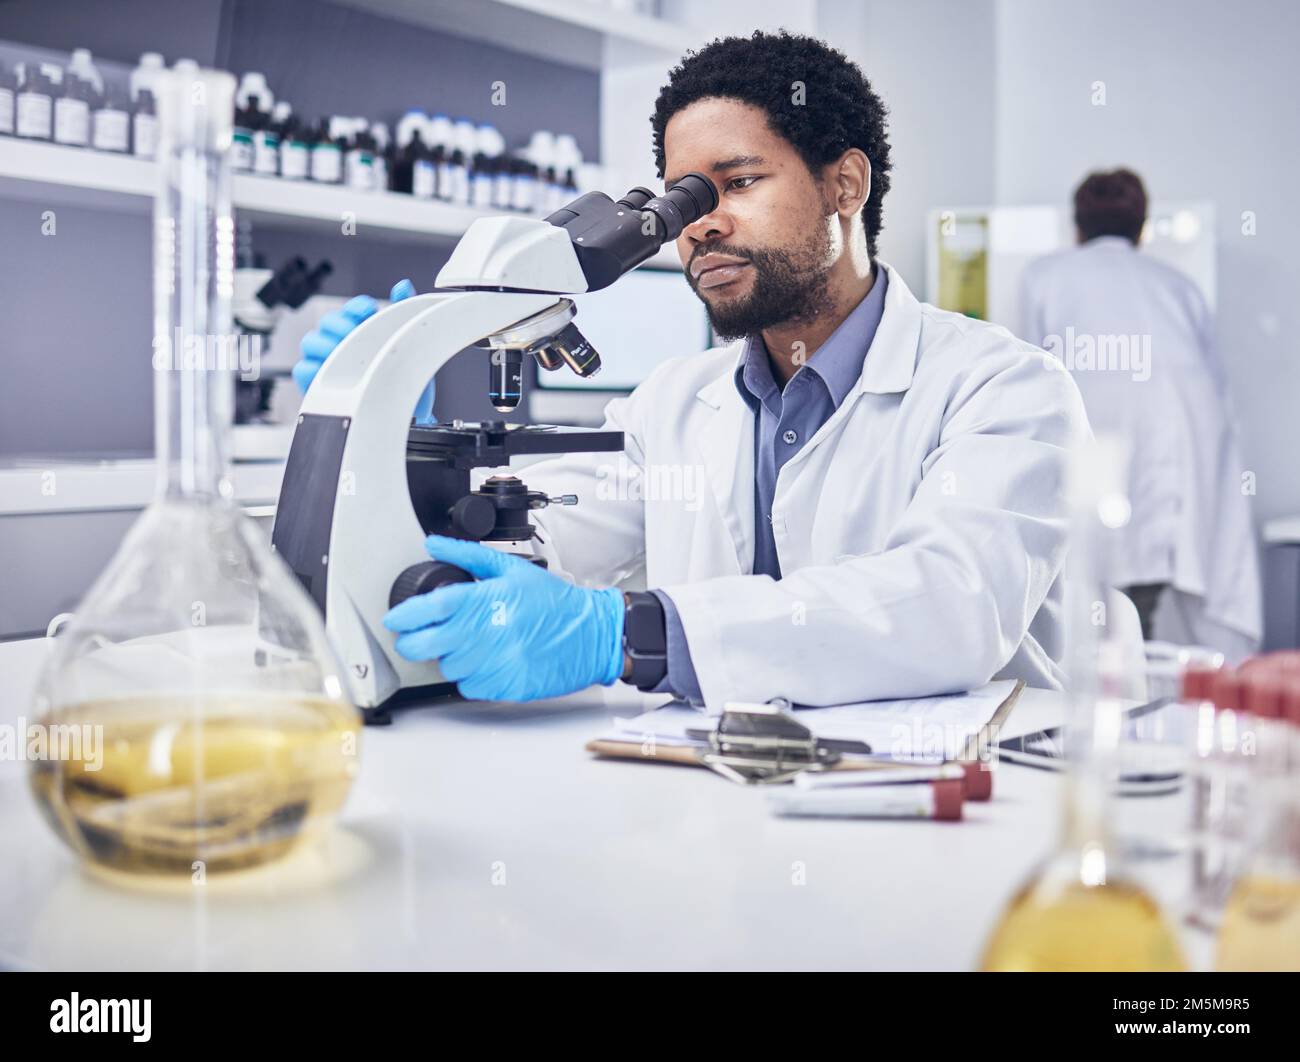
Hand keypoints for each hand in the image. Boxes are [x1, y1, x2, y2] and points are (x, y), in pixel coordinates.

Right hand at [292, 278, 435, 423]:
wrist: (408, 413)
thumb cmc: (403, 379)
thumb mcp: (407, 344)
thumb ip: (403, 311)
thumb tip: (402, 286)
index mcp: (361, 331)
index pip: (350, 309)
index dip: (356, 307)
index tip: (368, 311)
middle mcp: (341, 343)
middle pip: (326, 322)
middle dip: (340, 324)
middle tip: (354, 334)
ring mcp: (327, 362)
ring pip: (310, 342)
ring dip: (326, 344)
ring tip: (343, 353)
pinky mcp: (316, 383)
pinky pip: (303, 369)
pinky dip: (313, 368)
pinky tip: (331, 371)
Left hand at [382, 535, 624, 702]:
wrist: (592, 634)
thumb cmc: (555, 603)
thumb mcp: (512, 570)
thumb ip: (467, 555)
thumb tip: (434, 544)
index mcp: (485, 601)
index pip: (429, 609)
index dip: (404, 615)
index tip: (395, 618)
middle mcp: (486, 633)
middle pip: (424, 646)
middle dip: (412, 643)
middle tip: (418, 637)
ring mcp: (494, 663)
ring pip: (446, 668)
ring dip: (449, 658)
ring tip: (469, 644)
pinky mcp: (504, 686)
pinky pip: (469, 686)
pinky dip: (471, 677)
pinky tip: (487, 661)